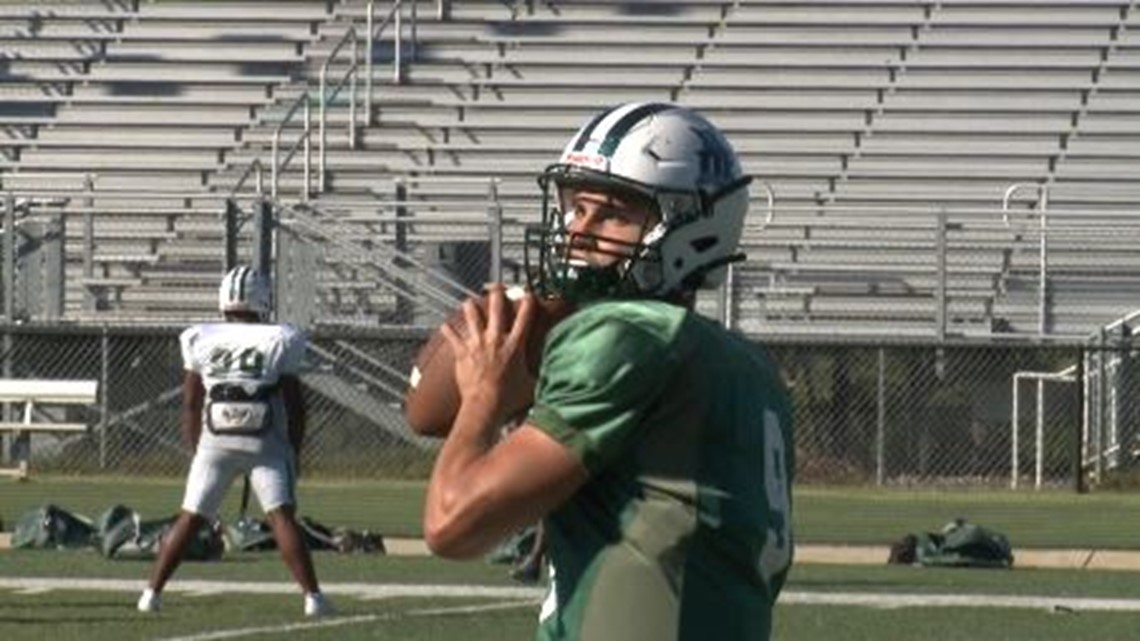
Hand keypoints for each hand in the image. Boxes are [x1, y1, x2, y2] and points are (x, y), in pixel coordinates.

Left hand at [440, 284, 536, 423]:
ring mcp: (477, 344)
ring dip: (470, 306)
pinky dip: (448, 330)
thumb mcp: (531, 386)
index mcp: (515, 345)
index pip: (525, 317)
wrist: (484, 405)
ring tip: (469, 301)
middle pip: (497, 308)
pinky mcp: (462, 352)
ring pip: (472, 315)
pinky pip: (452, 336)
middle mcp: (496, 339)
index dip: (527, 302)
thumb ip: (541, 377)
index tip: (528, 293)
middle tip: (496, 286)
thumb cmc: (509, 399)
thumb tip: (554, 377)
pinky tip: (445, 326)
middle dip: (497, 293)